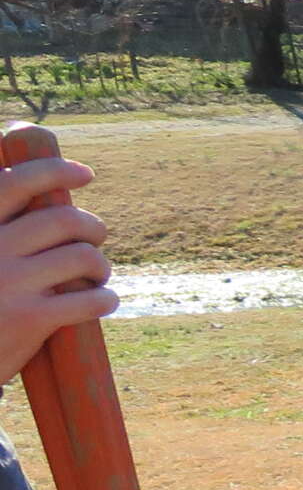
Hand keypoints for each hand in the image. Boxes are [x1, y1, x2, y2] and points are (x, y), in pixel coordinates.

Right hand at [0, 156, 110, 383]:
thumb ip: (1, 227)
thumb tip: (43, 193)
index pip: (14, 182)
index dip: (53, 171)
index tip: (84, 173)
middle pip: (63, 219)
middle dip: (91, 227)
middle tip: (95, 238)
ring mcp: (8, 282)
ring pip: (83, 256)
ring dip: (100, 265)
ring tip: (96, 275)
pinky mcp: (30, 318)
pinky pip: (90, 299)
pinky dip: (105, 299)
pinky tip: (103, 302)